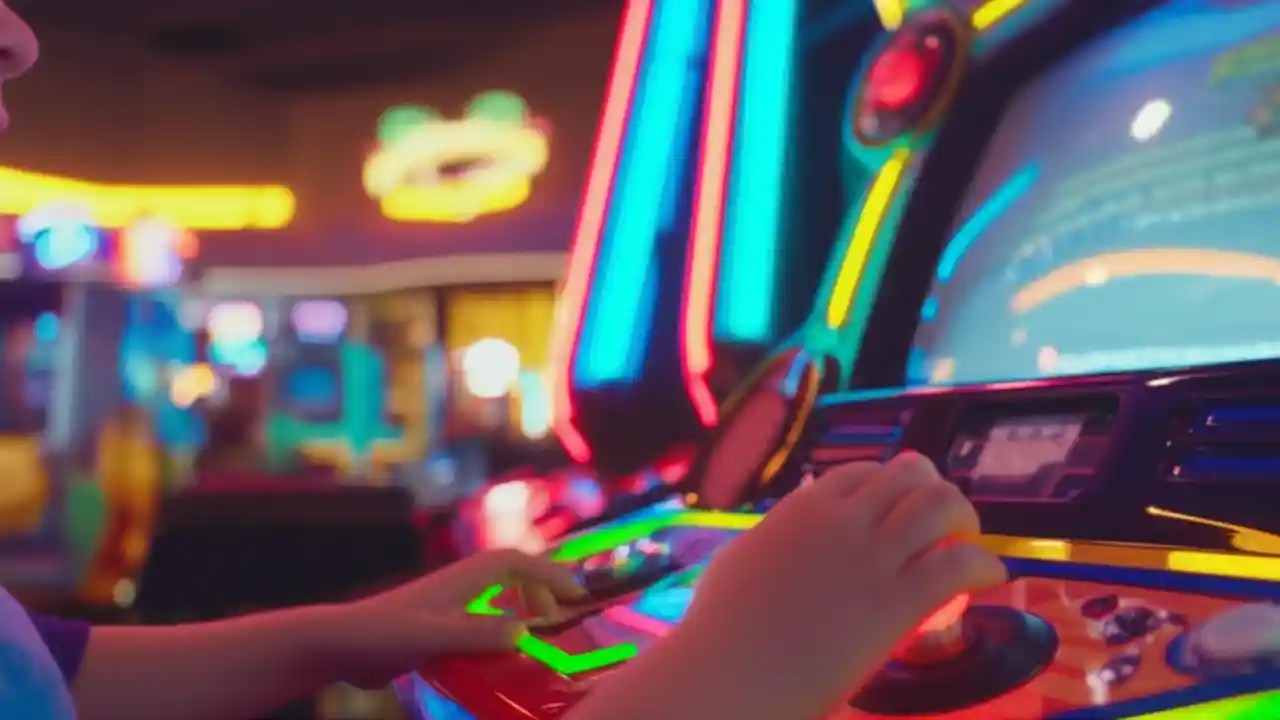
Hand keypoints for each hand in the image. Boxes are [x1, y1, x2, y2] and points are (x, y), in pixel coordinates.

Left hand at [318, 549, 585, 687]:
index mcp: (463, 578)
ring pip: (498, 592)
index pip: (517, 562)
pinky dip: (504, 625)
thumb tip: (524, 632)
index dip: (550, 573)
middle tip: (563, 614)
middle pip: (513, 571)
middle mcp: (460, 585)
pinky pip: (484, 617)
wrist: (341, 644)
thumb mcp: (434, 636)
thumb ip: (478, 634)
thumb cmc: (384, 633)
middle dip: (543, 585)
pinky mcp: (439, 624)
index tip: (576, 594)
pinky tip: (506, 653)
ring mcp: (449, 603)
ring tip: (543, 629)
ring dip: (525, 603)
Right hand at [675, 453, 1006, 716]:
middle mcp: (841, 520)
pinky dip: (984, 564)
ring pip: (940, 504)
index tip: (903, 511)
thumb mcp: (740, 559)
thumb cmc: (721, 628)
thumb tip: (784, 526)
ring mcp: (870, 557)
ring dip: (964, 518)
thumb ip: (772, 536)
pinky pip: (958, 564)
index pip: (865, 473)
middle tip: (945, 524)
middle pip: (910, 475)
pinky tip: (991, 577)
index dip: (893, 488)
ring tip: (968, 543)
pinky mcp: (894, 602)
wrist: (730, 674)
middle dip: (934, 491)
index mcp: (804, 508)